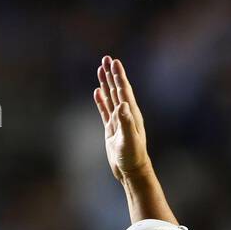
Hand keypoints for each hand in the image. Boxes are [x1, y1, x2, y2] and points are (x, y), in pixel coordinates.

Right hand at [95, 55, 149, 180]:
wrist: (131, 171)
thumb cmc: (132, 156)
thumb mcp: (129, 139)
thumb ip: (126, 121)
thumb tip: (121, 104)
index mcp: (131, 114)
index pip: (123, 90)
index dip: (119, 75)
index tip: (114, 61)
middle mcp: (125, 114)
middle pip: (117, 89)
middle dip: (111, 74)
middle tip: (106, 59)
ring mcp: (118, 121)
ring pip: (110, 97)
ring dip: (106, 84)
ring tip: (100, 70)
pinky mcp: (112, 129)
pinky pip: (105, 110)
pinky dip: (101, 100)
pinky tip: (97, 92)